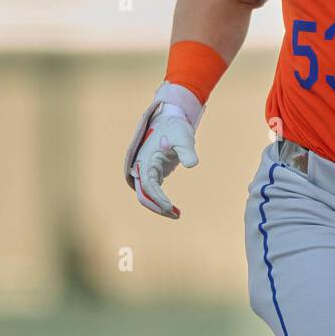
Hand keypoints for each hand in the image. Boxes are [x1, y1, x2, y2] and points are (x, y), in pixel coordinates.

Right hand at [123, 84, 203, 219]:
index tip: (169, 206)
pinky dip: (160, 200)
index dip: (157, 197)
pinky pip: (153, 191)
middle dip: (157, 206)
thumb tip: (192, 164)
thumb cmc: (176, 128)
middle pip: (144, 193)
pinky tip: (173, 208)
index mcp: (146, 160)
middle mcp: (142, 167)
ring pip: (148, 194)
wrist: (171, 120)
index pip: (148, 184)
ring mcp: (146, 170)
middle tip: (176, 215)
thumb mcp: (183, 138)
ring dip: (159, 205)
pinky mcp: (153, 172)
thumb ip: (187, 151)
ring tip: (177, 214)